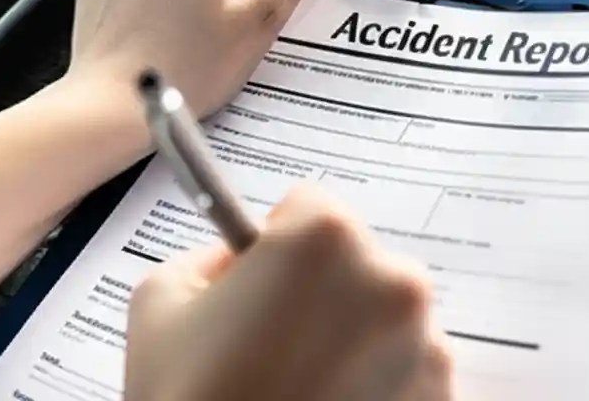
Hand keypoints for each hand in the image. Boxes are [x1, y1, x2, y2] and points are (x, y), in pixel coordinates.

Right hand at [123, 184, 454, 400]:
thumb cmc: (189, 396)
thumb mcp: (160, 300)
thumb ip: (208, 257)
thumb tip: (238, 262)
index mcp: (326, 238)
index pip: (309, 206)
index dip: (275, 242)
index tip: (256, 282)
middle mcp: (394, 281)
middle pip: (357, 261)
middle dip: (321, 289)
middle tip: (273, 342)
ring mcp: (428, 348)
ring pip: (386, 317)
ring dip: (354, 337)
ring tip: (301, 385)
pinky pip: (407, 372)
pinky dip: (378, 385)